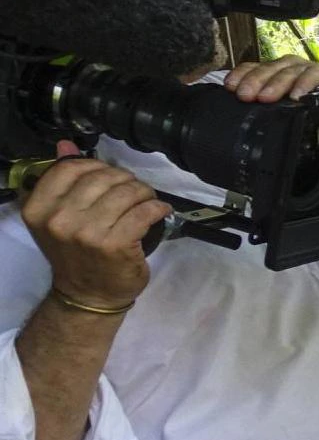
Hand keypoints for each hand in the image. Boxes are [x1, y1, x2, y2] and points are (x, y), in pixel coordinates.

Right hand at [21, 142, 169, 308]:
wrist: (88, 294)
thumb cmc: (76, 254)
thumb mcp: (59, 217)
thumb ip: (63, 181)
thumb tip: (66, 145)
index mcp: (39, 209)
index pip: (70, 168)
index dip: (96, 167)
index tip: (108, 178)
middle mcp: (59, 219)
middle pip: (103, 177)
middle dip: (125, 180)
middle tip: (133, 192)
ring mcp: (87, 233)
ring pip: (127, 192)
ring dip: (144, 194)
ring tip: (145, 202)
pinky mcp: (115, 244)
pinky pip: (145, 211)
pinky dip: (158, 208)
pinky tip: (159, 212)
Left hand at [222, 56, 318, 102]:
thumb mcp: (287, 107)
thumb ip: (270, 107)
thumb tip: (246, 115)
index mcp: (278, 73)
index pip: (254, 66)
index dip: (241, 74)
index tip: (230, 87)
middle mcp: (292, 67)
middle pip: (270, 67)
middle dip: (255, 80)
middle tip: (245, 95)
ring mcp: (311, 69)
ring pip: (290, 70)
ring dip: (276, 83)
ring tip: (266, 97)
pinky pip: (316, 75)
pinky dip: (305, 84)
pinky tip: (297, 96)